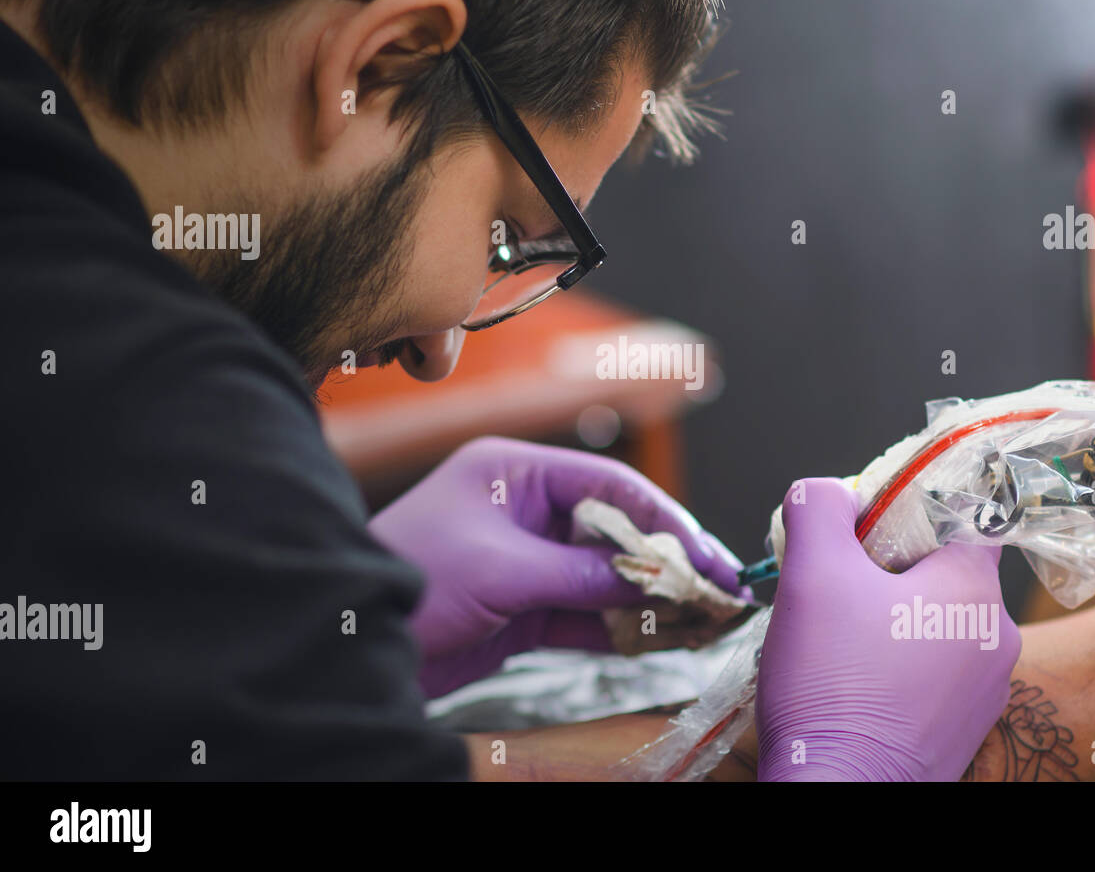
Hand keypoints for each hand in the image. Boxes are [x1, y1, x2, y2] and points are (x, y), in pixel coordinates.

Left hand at [369, 436, 745, 697]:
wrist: (349, 646)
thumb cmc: (411, 580)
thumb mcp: (502, 572)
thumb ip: (581, 573)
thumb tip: (652, 577)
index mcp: (515, 473)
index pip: (608, 486)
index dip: (663, 518)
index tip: (706, 553)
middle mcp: (525, 510)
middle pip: (614, 531)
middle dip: (665, 560)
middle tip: (720, 587)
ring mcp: (525, 560)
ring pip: (604, 576)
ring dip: (650, 598)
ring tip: (703, 617)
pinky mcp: (520, 607)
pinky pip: (583, 613)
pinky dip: (618, 628)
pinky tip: (657, 640)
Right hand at [756, 478, 1019, 780]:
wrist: (839, 794)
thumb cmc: (832, 682)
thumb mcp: (811, 573)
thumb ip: (819, 510)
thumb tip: (827, 491)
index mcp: (975, 590)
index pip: (962, 517)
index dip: (907, 512)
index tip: (859, 531)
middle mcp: (997, 639)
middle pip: (943, 574)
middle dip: (887, 572)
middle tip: (834, 590)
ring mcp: (985, 693)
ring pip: (936, 627)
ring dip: (891, 622)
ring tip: (837, 643)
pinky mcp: (964, 733)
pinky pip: (933, 677)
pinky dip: (898, 669)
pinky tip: (855, 685)